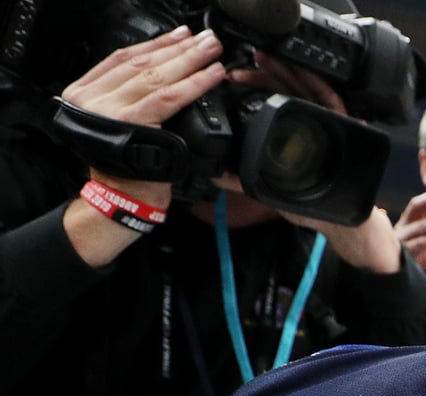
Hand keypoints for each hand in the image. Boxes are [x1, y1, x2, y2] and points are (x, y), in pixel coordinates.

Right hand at [60, 25, 226, 209]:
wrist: (119, 201)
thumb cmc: (127, 168)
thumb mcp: (117, 124)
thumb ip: (127, 99)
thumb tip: (161, 74)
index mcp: (85, 94)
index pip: (123, 59)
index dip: (155, 45)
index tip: (180, 36)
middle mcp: (94, 99)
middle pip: (142, 63)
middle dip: (178, 48)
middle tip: (206, 40)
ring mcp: (111, 110)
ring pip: (156, 76)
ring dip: (189, 60)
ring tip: (212, 51)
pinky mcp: (133, 123)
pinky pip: (169, 97)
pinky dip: (194, 84)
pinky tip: (213, 75)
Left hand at [227, 54, 401, 271]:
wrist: (343, 223)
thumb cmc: (315, 207)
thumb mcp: (272, 190)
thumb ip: (246, 178)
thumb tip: (215, 172)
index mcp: (292, 133)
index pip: (272, 100)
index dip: (254, 86)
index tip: (234, 78)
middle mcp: (311, 124)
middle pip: (288, 88)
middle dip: (265, 73)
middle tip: (243, 65)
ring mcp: (329, 124)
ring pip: (308, 89)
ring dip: (286, 71)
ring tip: (263, 60)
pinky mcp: (346, 129)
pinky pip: (333, 103)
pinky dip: (319, 87)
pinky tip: (303, 75)